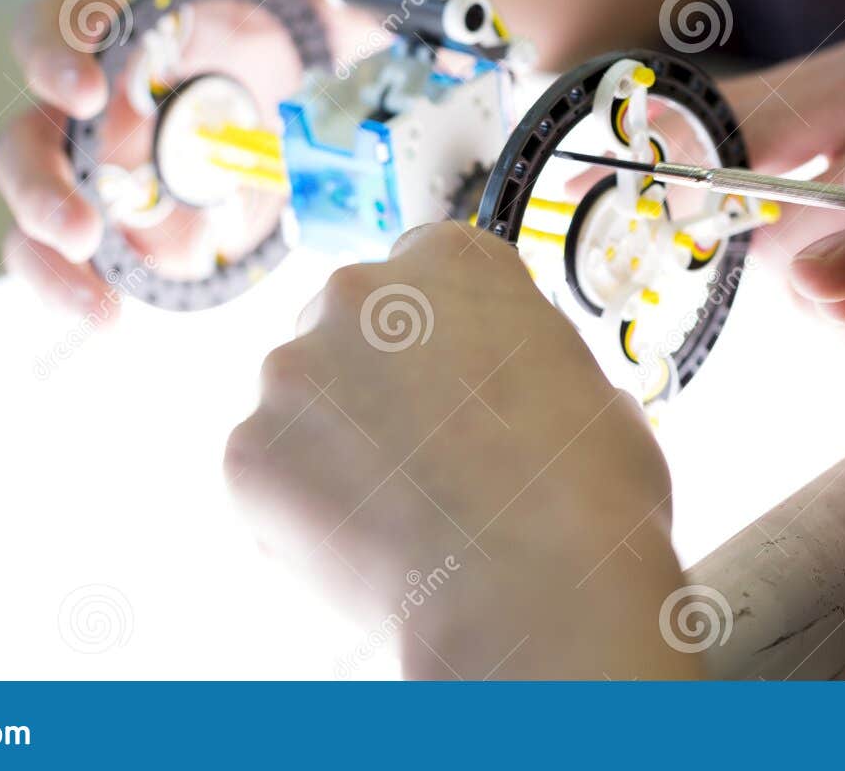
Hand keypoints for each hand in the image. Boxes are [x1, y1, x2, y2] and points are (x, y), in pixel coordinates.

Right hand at [0, 0, 349, 314]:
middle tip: (81, 226)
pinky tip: (106, 316)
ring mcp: (89, 171)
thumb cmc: (274, 50)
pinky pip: (58, 259)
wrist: (284, 109)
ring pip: (30, 207)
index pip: (55, 25)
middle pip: (27, 135)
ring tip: (89, 288)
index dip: (55, 53)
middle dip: (38, 183)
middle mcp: (88, 106)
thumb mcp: (308, 19)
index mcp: (120, 38)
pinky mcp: (106, 226)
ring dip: (42, 247)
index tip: (91, 90)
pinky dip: (67, 289)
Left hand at [223, 223, 702, 678]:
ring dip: (334, 447)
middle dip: (375, 387)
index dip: (440, 339)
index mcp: (452, 259)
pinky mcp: (250, 449)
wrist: (528, 585)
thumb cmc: (583, 494)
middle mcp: (361, 291)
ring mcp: (293, 367)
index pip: (425, 275)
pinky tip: (363, 546)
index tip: (451, 382)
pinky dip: (301, 511)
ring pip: (302, 403)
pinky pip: (269, 476)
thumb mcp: (595, 393)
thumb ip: (538, 373)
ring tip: (399, 515)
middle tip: (424, 458)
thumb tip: (536, 406)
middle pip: (351, 328)